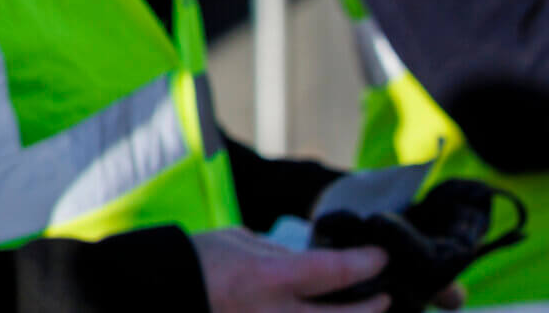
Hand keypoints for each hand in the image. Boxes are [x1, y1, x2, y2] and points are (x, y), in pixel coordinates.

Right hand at [191, 227, 412, 311]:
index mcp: (272, 279)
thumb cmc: (198, 262)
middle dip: (373, 306)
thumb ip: (280, 254)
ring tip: (361, 310)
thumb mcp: (242, 243)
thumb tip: (308, 262)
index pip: (337, 271)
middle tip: (384, 295)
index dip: (367, 262)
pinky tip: (324, 312)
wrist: (164, 292)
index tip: (380, 255)